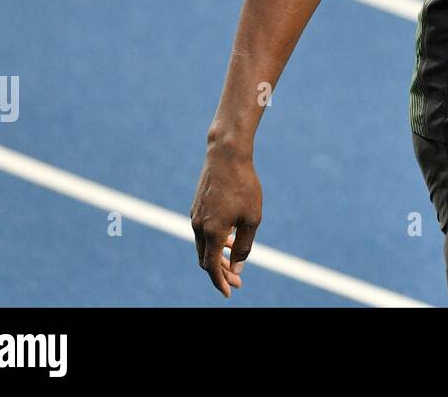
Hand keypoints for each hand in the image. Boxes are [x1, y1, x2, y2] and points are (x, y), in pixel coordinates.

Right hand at [190, 147, 261, 297]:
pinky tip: (229, 237)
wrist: (226, 154)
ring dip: (218, 256)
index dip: (221, 282)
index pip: (211, 267)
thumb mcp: (252, 218)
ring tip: (235, 259)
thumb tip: (237, 268)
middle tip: (237, 280)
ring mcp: (195, 215)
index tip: (230, 292)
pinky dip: (214, 240)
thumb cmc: (244, 185)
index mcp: (212, 232)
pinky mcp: (197, 206)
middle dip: (220, 272)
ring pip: (203, 245)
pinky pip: (203, 231)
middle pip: (205, 259)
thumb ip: (244, 246)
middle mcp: (198, 226)